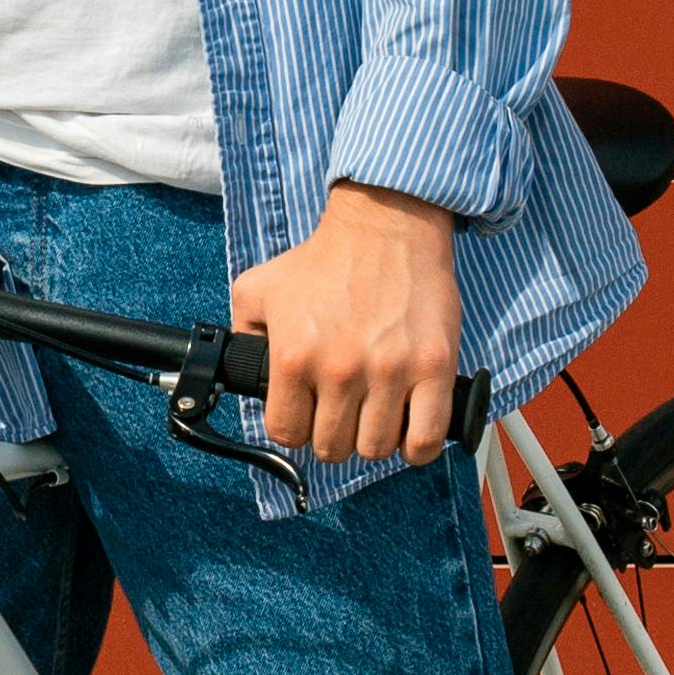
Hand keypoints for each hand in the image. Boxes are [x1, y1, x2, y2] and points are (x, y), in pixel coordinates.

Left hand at [229, 183, 463, 467]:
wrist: (385, 226)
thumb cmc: (324, 259)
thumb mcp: (260, 288)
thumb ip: (242, 333)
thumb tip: (240, 369)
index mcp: (294, 356)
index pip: (287, 433)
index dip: (296, 427)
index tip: (308, 415)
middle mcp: (339, 369)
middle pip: (331, 448)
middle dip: (333, 435)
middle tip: (342, 412)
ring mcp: (389, 371)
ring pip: (376, 448)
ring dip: (373, 438)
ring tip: (375, 414)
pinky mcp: (433, 368)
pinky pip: (427, 439)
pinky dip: (418, 448)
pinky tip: (410, 429)